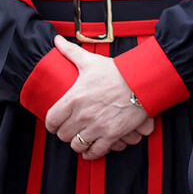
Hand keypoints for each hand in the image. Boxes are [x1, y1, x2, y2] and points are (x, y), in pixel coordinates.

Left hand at [44, 35, 153, 159]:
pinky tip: (91, 149)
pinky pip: (95, 152)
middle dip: (65, 132)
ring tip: (81, 138)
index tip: (55, 124)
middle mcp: (82, 115)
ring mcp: (96, 127)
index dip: (51, 124)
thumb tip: (56, 40)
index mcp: (73, 99)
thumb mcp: (89, 61)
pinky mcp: (111, 135)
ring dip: (77, 143)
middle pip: (63, 135)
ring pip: (76, 145)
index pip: (51, 120)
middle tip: (70, 129)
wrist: (140, 80)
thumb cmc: (115, 71)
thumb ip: (70, 52)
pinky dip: (91, 153)